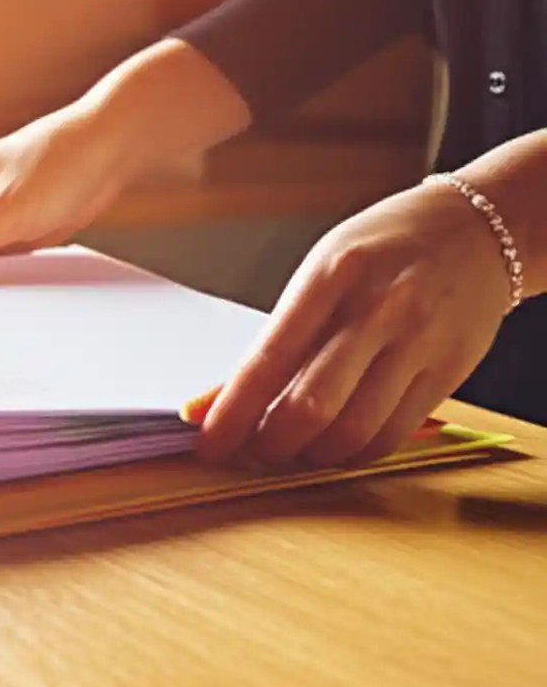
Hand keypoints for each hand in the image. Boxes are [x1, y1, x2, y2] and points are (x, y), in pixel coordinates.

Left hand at [189, 182, 509, 468]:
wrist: (478, 230)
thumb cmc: (383, 251)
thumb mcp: (321, 274)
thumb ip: (274, 341)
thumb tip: (212, 402)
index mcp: (332, 275)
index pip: (269, 358)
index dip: (233, 411)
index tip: (207, 443)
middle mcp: (379, 308)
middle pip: (311, 404)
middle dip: (267, 444)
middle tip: (245, 455)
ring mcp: (420, 342)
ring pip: (352, 430)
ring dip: (308, 456)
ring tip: (286, 452)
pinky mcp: (450, 372)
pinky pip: (391, 435)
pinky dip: (351, 454)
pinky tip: (332, 447)